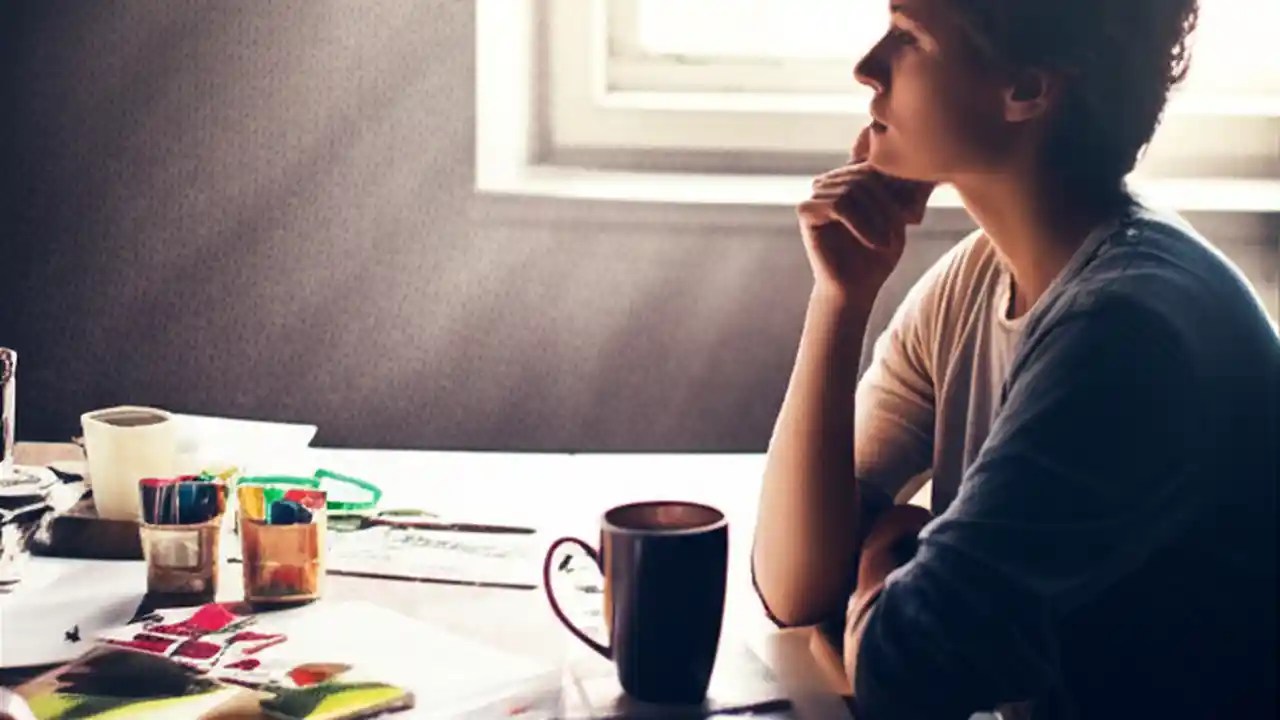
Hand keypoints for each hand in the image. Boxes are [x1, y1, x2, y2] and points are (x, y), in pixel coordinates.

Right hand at [798, 126, 934, 303]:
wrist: (855, 290)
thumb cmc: (879, 255)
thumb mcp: (899, 217)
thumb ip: (902, 189)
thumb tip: (919, 157)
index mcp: (852, 177)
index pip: (877, 163)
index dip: (897, 185)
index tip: (912, 215)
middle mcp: (832, 181)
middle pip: (866, 173)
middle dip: (888, 201)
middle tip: (902, 228)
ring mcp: (817, 193)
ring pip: (854, 187)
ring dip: (878, 216)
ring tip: (887, 242)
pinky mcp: (806, 211)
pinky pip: (839, 204)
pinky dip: (862, 225)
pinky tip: (875, 244)